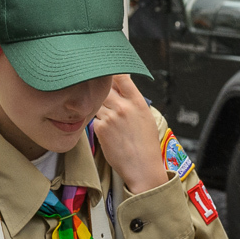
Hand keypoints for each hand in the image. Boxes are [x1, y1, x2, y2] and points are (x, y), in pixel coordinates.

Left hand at [94, 75, 166, 194]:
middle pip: (104, 87)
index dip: (112, 71)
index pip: (121, 76)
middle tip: (99, 91)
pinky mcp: (100, 128)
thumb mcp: (145, 116)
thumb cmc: (146, 143)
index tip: (106, 71)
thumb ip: (132, 100)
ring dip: (97, 105)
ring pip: (96, 102)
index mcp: (137, 102)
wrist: (142, 167)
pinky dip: (96, 120)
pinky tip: (106, 130)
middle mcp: (123, 106)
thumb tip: (121, 83)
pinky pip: (93, 117)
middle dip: (100, 88)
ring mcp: (110, 117)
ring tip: (107, 116)